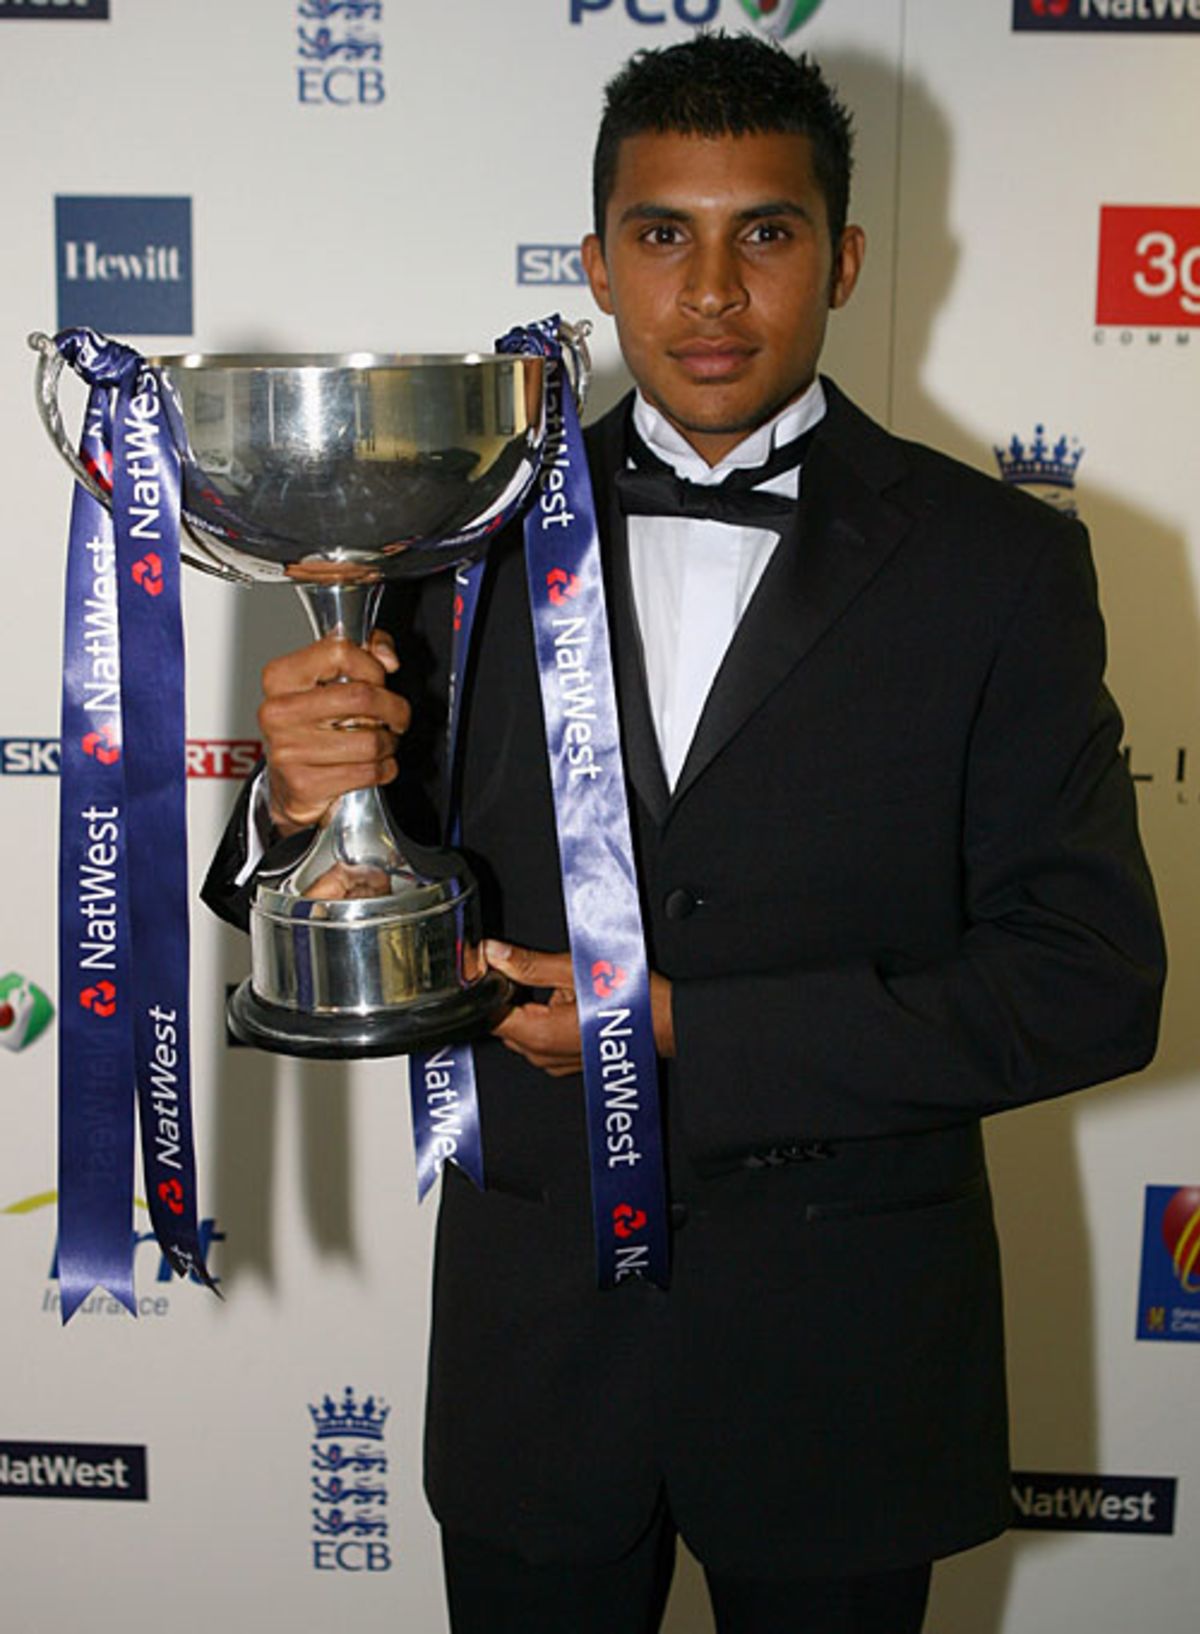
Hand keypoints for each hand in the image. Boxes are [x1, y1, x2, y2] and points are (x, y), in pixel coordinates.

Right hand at [258, 631, 409, 835]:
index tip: (378, 679)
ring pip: (371, 741)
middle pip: (362, 697)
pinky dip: (383, 769)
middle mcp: (279, 712)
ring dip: (388, 743)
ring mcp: (289, 750)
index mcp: (280, 677)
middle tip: (396, 716)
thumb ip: (364, 650)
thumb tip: (387, 657)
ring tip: (380, 742)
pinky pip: (368, 772)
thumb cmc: (312, 725)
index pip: (339, 652)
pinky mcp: (305, 784)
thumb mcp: (330, 678)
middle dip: (394, 708)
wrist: (288, 784)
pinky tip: (373, 765)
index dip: (372, 667)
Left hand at [486, 941, 674, 1078]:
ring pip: (524, 1031)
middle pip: (506, 1023)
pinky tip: (569, 1002)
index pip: (490, 1013)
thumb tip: (495, 953)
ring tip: (560, 986)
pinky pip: (543, 1040)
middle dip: (513, 996)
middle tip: (535, 971)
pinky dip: (547, 1020)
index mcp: (538, 1034)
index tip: (495, 966)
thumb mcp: (573, 969)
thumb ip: (528, 964)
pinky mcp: (568, 1062)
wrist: (666, 1021)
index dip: (488, 987)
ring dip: (531, 1009)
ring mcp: (556, 1062)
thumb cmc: (630, 999)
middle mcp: (543, 1055)